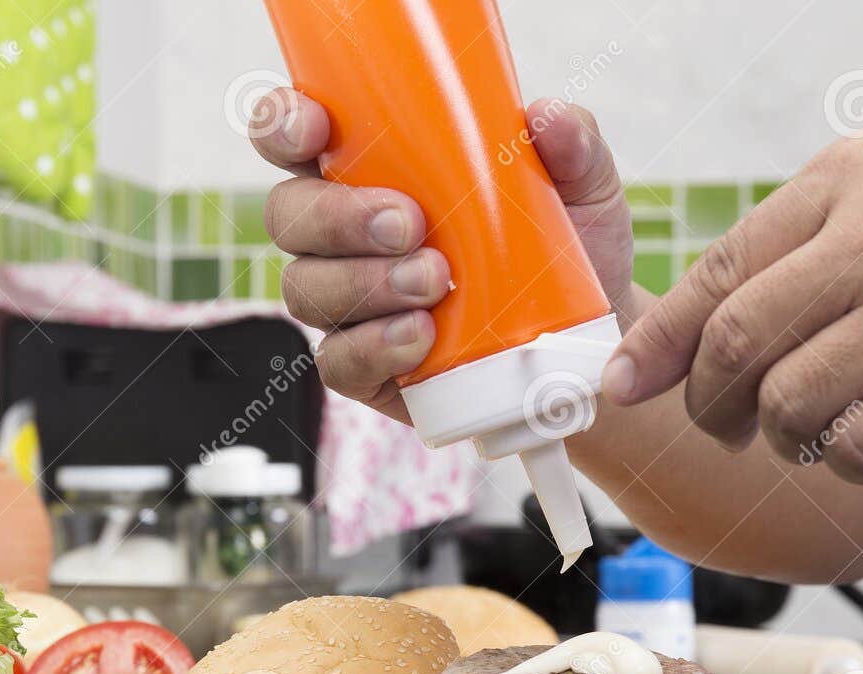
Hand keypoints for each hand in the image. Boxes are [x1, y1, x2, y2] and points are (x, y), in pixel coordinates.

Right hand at [252, 89, 635, 421]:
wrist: (580, 346)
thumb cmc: (561, 253)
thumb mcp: (580, 188)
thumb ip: (570, 144)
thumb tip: (547, 117)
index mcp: (371, 170)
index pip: (296, 137)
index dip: (282, 125)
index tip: (315, 128)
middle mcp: (344, 236)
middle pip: (288, 214)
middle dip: (337, 217)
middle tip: (409, 224)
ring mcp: (349, 304)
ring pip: (304, 288)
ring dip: (363, 283)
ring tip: (434, 283)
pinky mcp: (364, 368)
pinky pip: (338, 361)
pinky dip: (374, 346)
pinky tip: (420, 337)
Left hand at [603, 113, 862, 480]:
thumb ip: (812, 221)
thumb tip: (719, 297)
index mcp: (854, 183)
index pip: (723, 270)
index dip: (659, 340)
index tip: (622, 381)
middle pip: (738, 348)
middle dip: (706, 399)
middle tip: (717, 415)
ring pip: (789, 410)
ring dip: (783, 431)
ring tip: (814, 416)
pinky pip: (855, 451)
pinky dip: (844, 456)